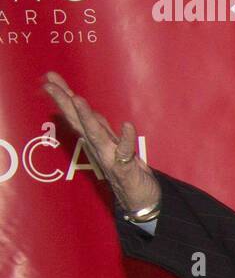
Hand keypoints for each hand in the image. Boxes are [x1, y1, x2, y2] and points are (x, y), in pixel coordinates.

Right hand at [40, 71, 161, 213]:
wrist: (141, 200)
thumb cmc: (126, 171)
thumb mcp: (111, 143)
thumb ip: (98, 127)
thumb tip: (83, 107)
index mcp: (97, 140)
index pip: (76, 115)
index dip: (64, 96)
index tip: (50, 77)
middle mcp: (100, 147)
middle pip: (79, 121)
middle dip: (64, 101)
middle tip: (49, 83)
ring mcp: (111, 158)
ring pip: (96, 135)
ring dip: (87, 118)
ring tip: (77, 99)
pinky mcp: (126, 169)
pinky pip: (125, 153)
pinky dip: (125, 139)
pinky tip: (127, 125)